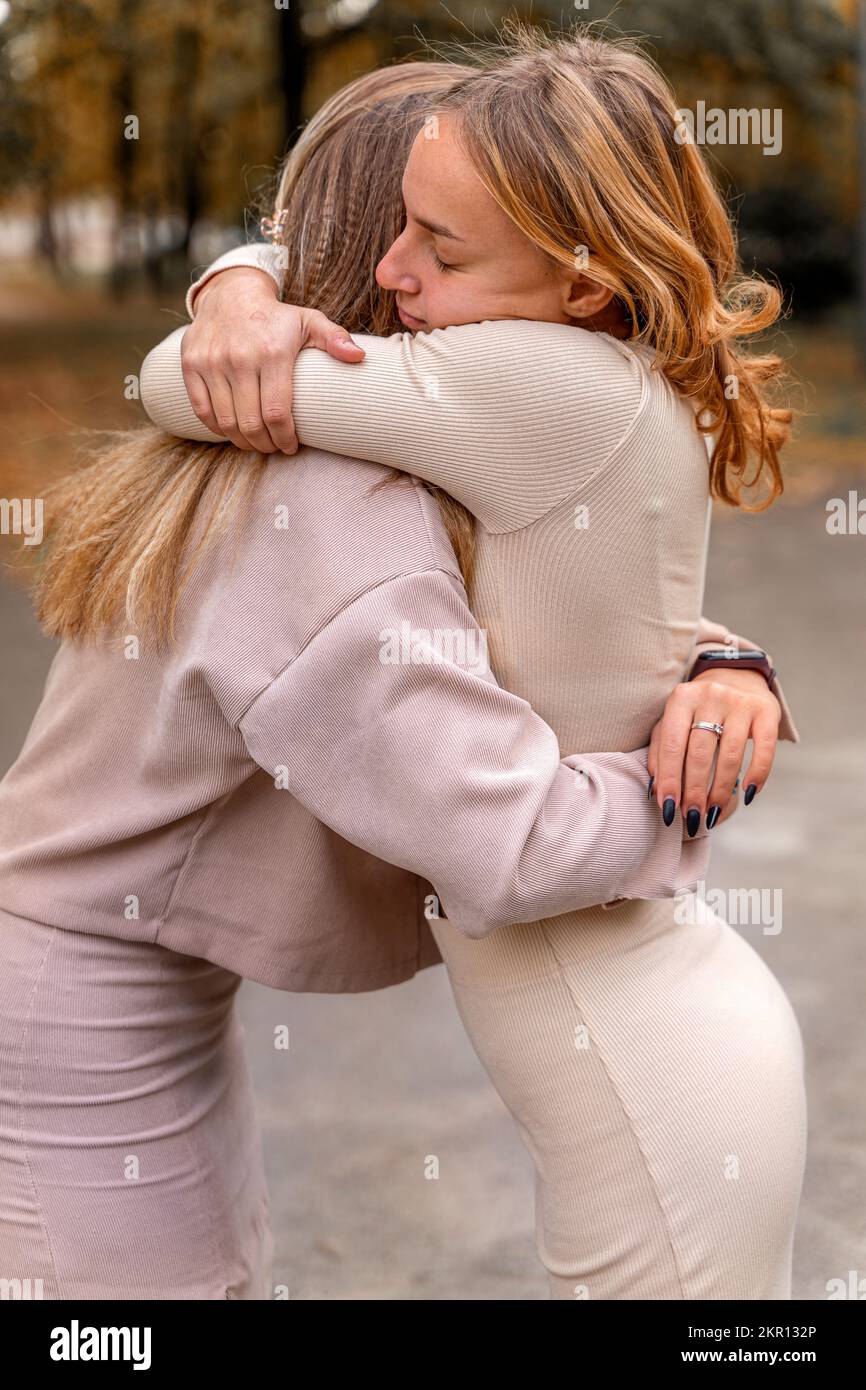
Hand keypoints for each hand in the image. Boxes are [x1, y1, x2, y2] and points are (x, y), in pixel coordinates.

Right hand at [180, 267, 364, 452]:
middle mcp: (239, 358)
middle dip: (265, 444)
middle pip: (251, 424)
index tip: (291, 447)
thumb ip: (334, 338)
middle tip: (274, 447)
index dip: (284, 438)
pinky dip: (218, 428)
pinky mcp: (191, 365)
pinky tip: (232, 431)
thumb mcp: (309, 321)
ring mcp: (211, 362)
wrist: (231, 295)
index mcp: (272, 353)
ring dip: (243, 442)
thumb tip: (359, 358)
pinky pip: (203, 411)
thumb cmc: (276, 318)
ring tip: (256, 442)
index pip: (276, 413)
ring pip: (226, 422)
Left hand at [647, 667, 781, 833]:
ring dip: (720, 790)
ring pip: (729, 755)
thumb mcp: (673, 720)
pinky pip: (764, 748)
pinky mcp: (767, 710)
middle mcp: (710, 696)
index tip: (668, 807)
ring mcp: (740, 703)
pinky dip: (757, 775)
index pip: (672, 745)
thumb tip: (655, 788)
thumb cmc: (697, 708)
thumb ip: (660, 749)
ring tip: (712, 812)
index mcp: (681, 698)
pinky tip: (748, 794)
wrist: (736, 675)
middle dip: (693, 790)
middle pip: (699, 752)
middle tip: (691, 817)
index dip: (669, 779)